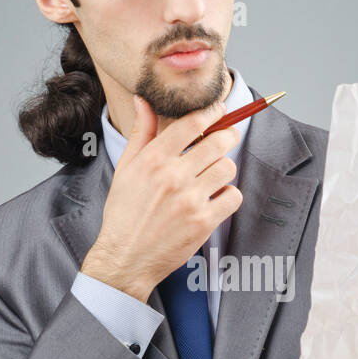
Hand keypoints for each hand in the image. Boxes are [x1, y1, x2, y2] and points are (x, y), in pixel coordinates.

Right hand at [80, 95, 242, 301]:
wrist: (125, 257)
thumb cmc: (124, 213)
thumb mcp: (126, 168)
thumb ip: (142, 133)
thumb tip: (144, 101)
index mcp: (154, 159)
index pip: (193, 123)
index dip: (212, 112)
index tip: (220, 112)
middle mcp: (173, 176)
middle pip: (219, 142)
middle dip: (227, 136)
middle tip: (226, 139)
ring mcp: (190, 200)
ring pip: (228, 167)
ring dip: (225, 169)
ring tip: (214, 175)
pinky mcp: (204, 222)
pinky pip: (233, 196)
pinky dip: (229, 196)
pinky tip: (216, 198)